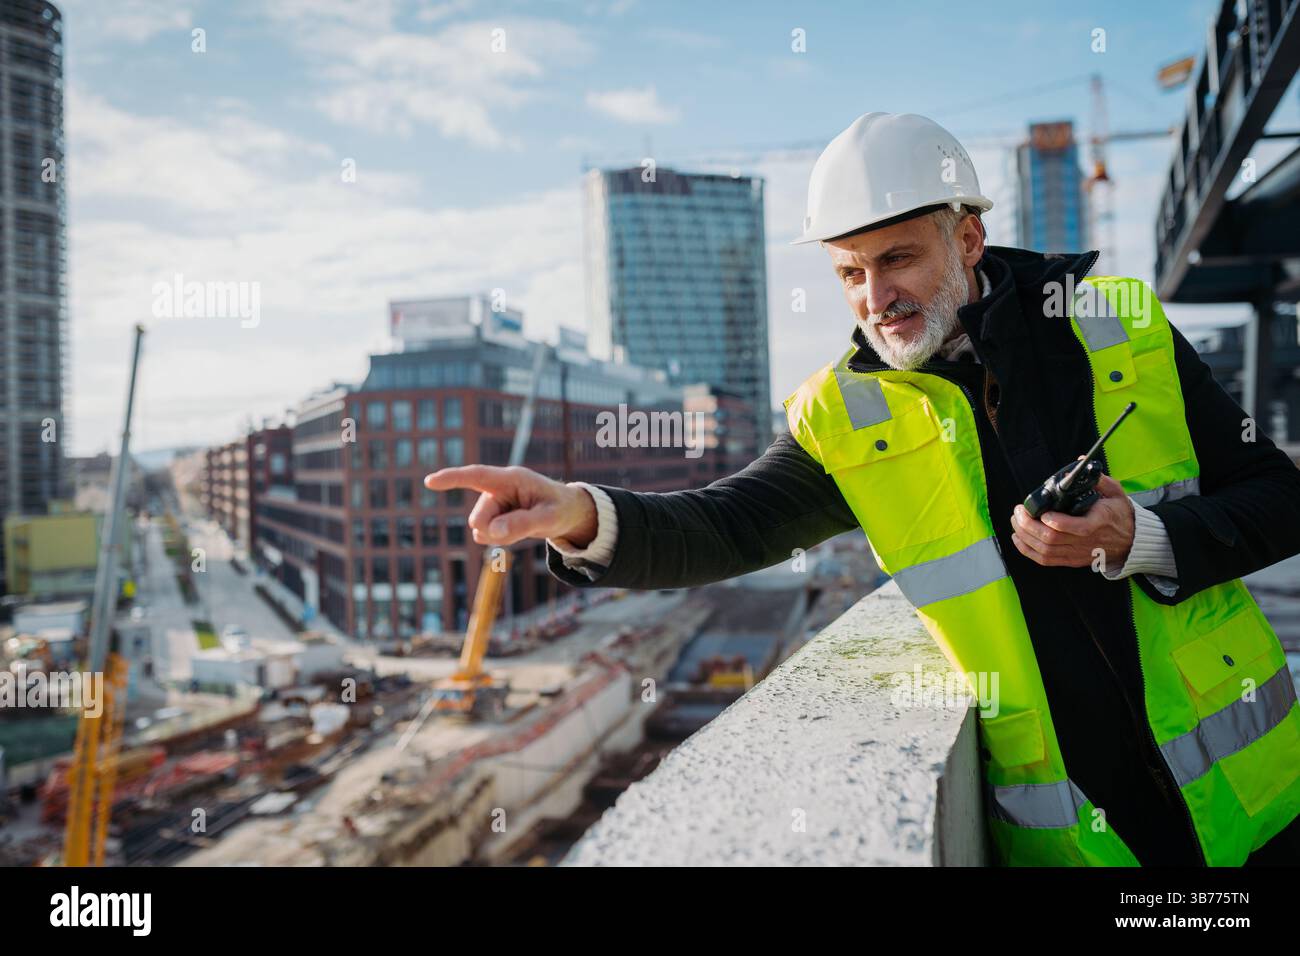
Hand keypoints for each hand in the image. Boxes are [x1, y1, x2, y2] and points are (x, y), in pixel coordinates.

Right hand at [423, 465, 598, 547]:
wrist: (567, 512)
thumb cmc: (560, 508)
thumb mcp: (549, 518)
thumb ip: (522, 524)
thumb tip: (491, 533)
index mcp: (511, 478)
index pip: (477, 476)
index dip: (453, 478)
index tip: (429, 481)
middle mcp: (498, 489)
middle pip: (478, 517)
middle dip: (494, 530)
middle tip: (523, 527)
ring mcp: (494, 504)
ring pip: (481, 530)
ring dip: (501, 536)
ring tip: (526, 525)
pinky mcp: (494, 517)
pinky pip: (487, 535)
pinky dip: (501, 538)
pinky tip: (518, 529)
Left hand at [1010, 460, 1133, 569]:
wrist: (1130, 541)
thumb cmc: (1119, 514)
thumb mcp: (1115, 493)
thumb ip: (1098, 478)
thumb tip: (1080, 461)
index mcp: (1099, 521)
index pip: (1078, 528)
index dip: (1056, 522)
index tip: (1043, 512)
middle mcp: (1087, 540)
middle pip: (1053, 540)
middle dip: (1029, 525)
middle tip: (1019, 512)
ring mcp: (1078, 552)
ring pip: (1045, 551)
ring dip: (1025, 536)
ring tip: (1016, 521)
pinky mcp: (1071, 559)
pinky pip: (1045, 560)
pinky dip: (1027, 550)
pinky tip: (1018, 538)